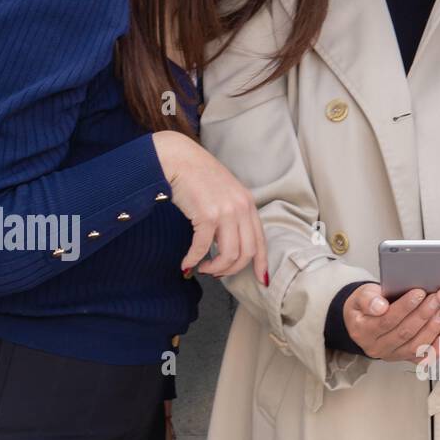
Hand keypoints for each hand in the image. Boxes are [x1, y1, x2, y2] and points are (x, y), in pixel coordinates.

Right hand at [152, 130, 267, 281]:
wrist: (177, 158)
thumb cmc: (196, 176)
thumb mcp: (224, 193)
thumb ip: (231, 215)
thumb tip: (226, 244)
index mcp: (248, 203)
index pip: (261, 241)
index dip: (262, 263)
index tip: (261, 280)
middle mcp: (241, 208)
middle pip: (247, 253)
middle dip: (232, 269)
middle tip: (217, 272)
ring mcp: (226, 211)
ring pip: (229, 255)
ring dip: (215, 268)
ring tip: (203, 268)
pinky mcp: (207, 215)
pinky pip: (203, 248)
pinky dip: (194, 259)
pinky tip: (187, 263)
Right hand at [343, 283, 439, 361]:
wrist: (365, 319)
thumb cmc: (367, 304)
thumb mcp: (361, 295)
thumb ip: (368, 299)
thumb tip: (380, 306)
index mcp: (363, 331)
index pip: (387, 320)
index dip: (404, 307)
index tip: (419, 293)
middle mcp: (376, 347)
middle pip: (403, 333)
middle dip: (422, 315)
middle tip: (436, 299)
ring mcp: (391, 355)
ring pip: (414, 346)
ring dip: (431, 329)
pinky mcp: (404, 359)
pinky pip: (422, 356)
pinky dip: (435, 348)